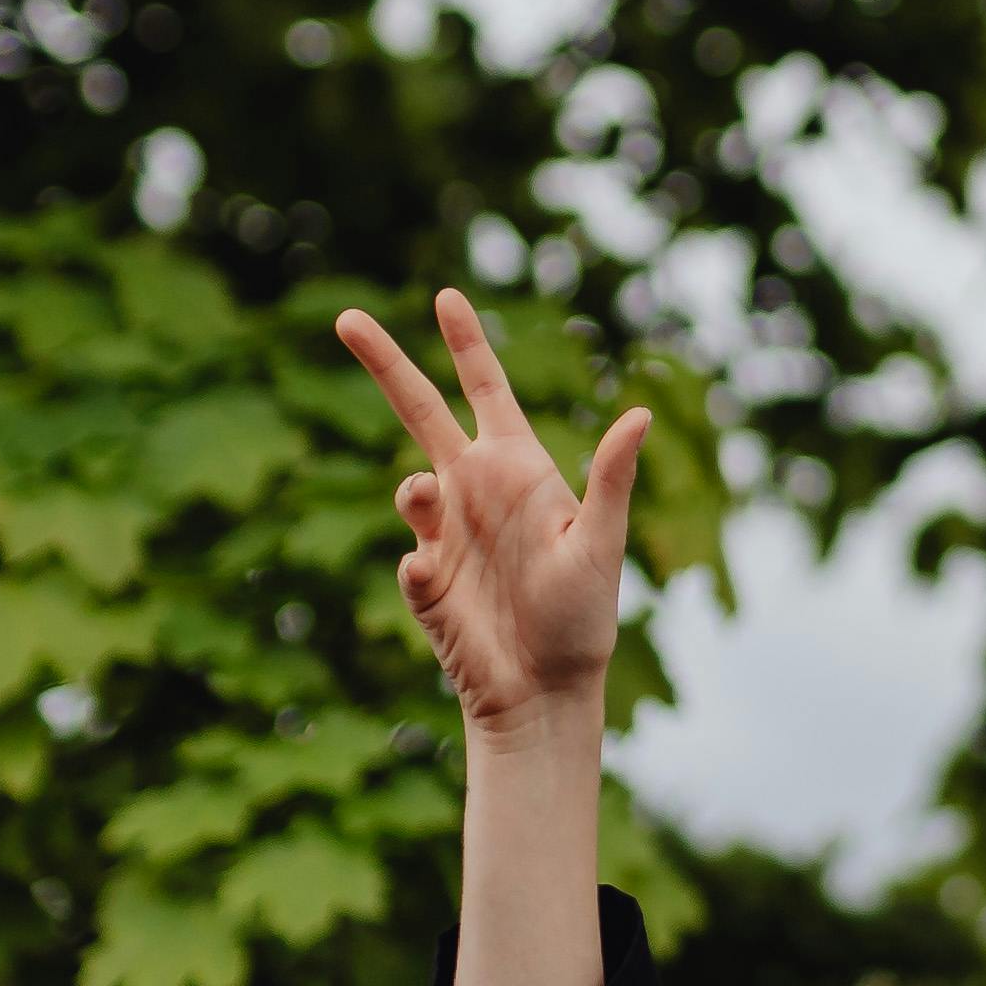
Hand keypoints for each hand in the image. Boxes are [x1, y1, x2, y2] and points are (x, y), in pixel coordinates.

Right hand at [338, 290, 646, 733]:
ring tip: (429, 508)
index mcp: (518, 469)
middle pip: (419, 411)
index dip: (466, 343)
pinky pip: (410, 557)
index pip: (484, 390)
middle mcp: (475, 489)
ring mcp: (444, 531)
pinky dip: (421, 567)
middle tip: (345, 317)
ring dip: (415, 493)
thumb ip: (612, 478)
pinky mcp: (423, 577)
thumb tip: (640, 413)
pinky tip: (444, 588)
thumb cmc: (583, 617)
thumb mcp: (601, 542)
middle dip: (385, 364)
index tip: (446, 294)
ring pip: (408, 485)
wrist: (542, 691)